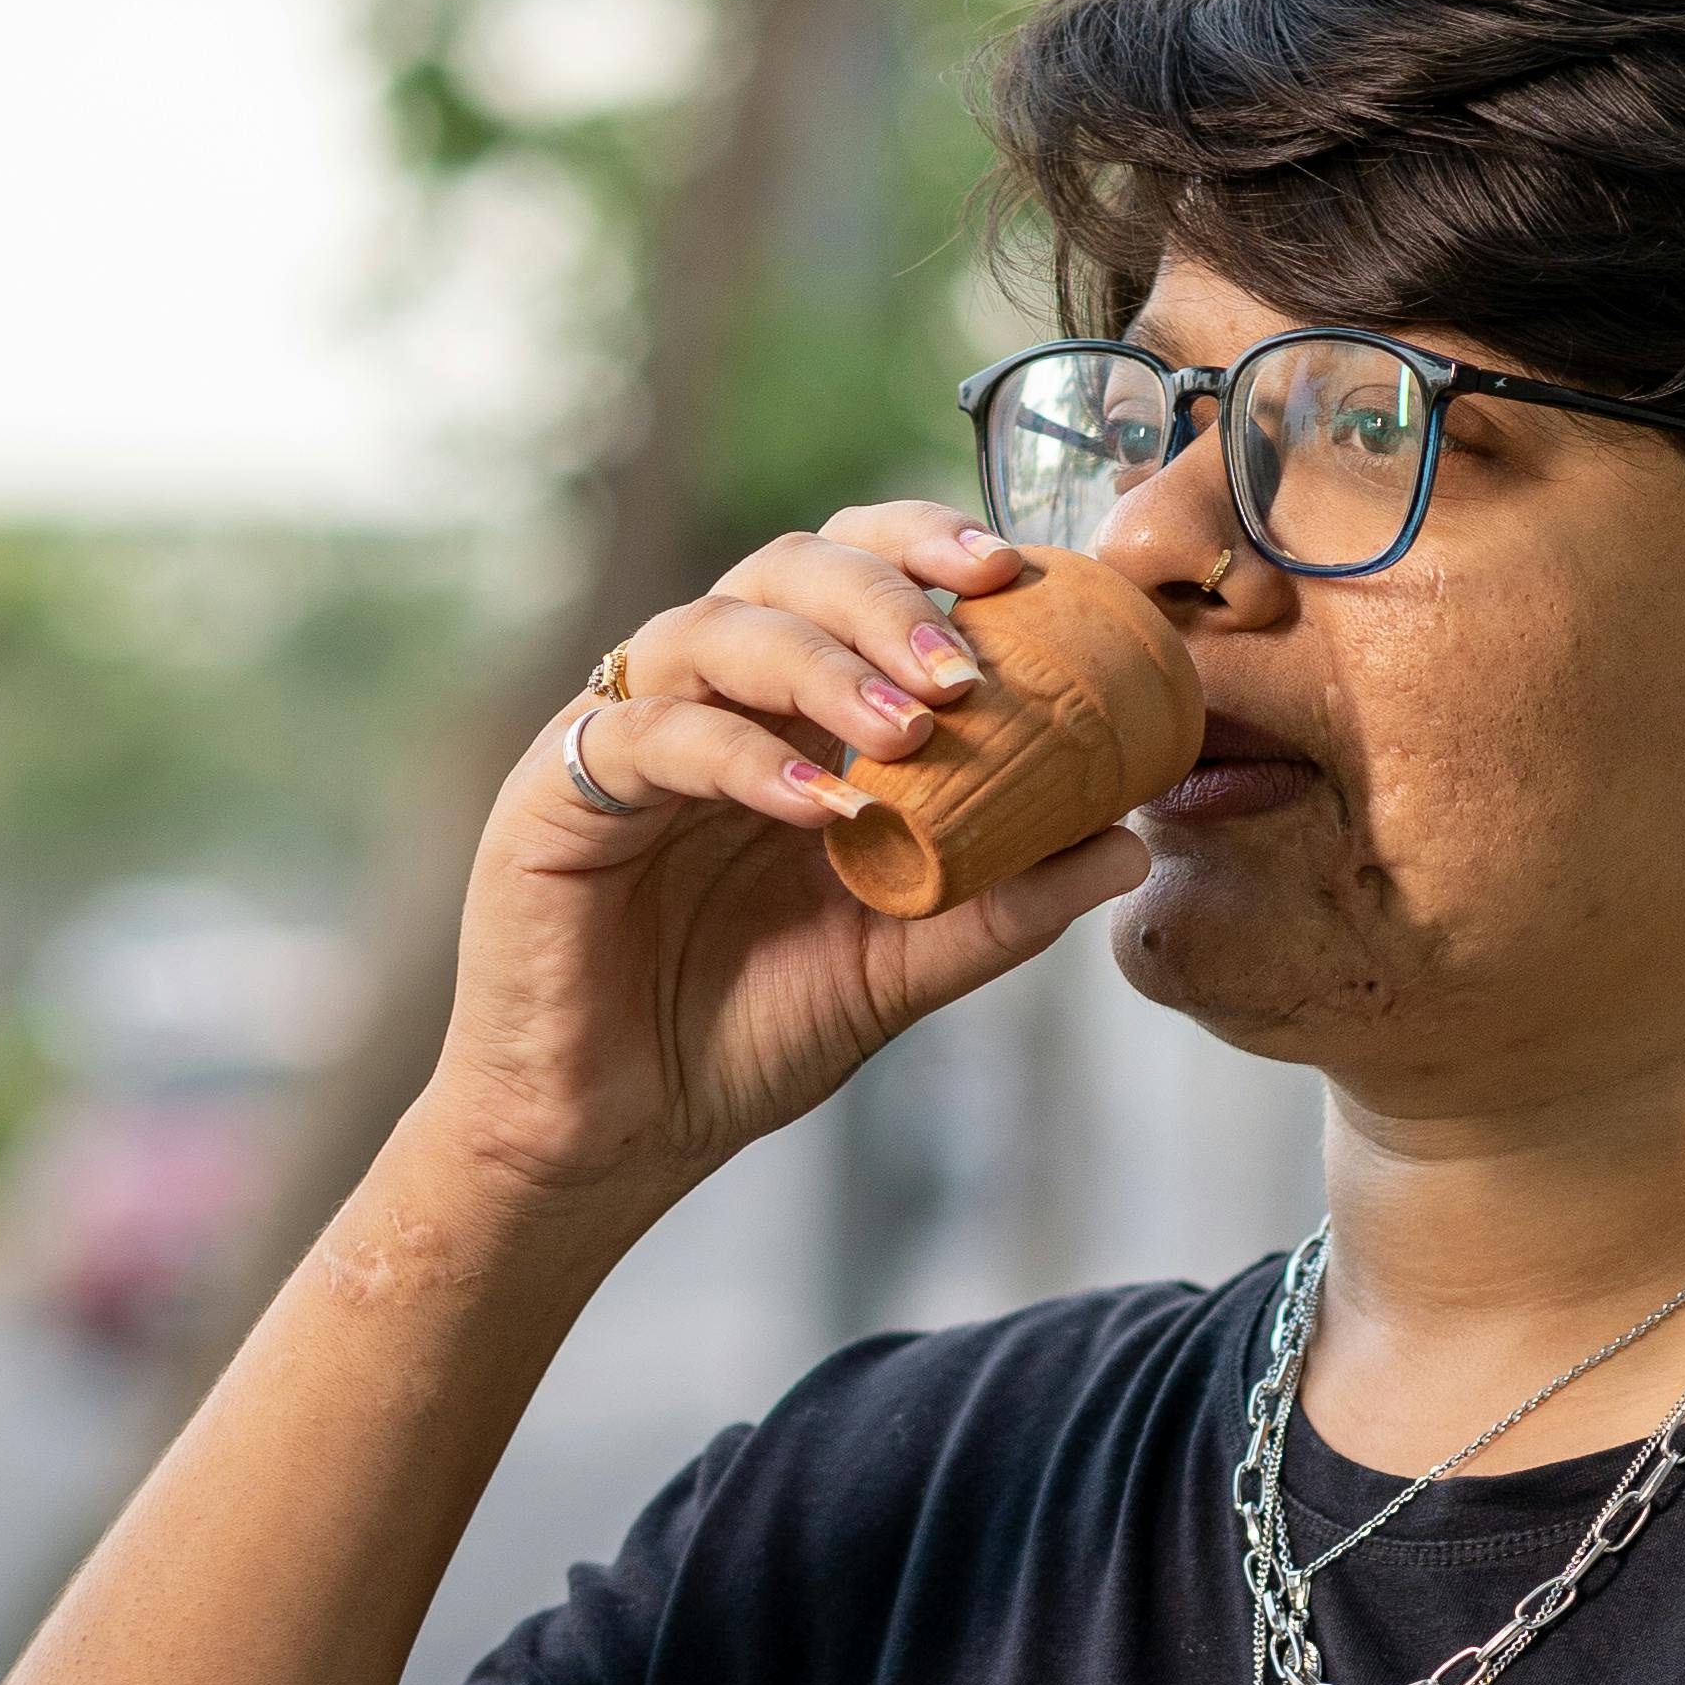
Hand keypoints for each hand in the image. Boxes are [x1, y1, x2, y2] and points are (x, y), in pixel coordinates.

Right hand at [419, 502, 1151, 1215]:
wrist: (615, 1136)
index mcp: (781, 713)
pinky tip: (820, 807)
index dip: (924, 549)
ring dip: (823, 665)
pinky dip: (744, 757)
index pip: (850, 573)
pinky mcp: (557, 794)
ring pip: (713, 630)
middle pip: (783, 569)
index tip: (1013, 574)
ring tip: (913, 729)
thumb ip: (1001, 906)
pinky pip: (650, 737)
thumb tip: (1127, 845)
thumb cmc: (740, 1037)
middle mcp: (703, 700)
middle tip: (966, 669)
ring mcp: (624, 737)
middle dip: (884, 596)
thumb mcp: (898, 969)